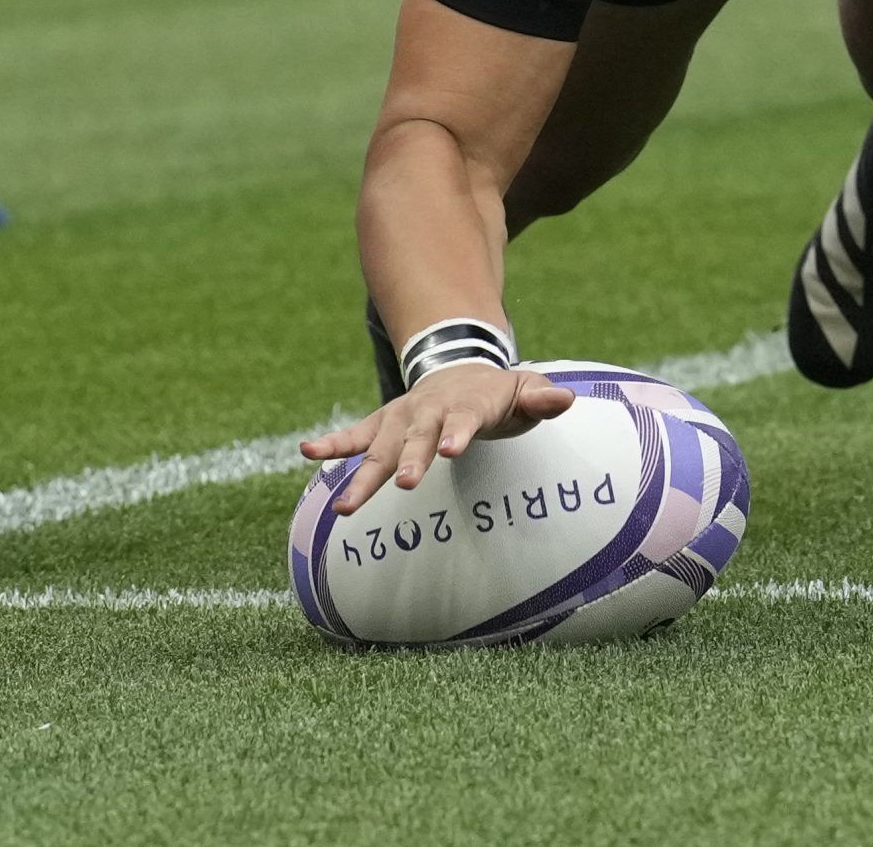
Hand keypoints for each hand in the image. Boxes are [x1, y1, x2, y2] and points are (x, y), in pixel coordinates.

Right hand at [301, 364, 574, 515]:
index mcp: (466, 404)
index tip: (448, 450)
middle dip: (407, 460)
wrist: (461, 368)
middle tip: (401, 484)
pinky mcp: (383, 425)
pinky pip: (353, 436)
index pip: (463, 420)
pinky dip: (331, 445)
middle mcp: (428, 410)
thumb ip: (541, 397)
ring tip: (344, 505)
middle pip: (416, 438)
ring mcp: (401, 418)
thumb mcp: (524, 389)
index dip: (456, 433)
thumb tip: (565, 400)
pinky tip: (306, 453)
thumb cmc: (498, 394)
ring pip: (379, 447)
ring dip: (361, 473)